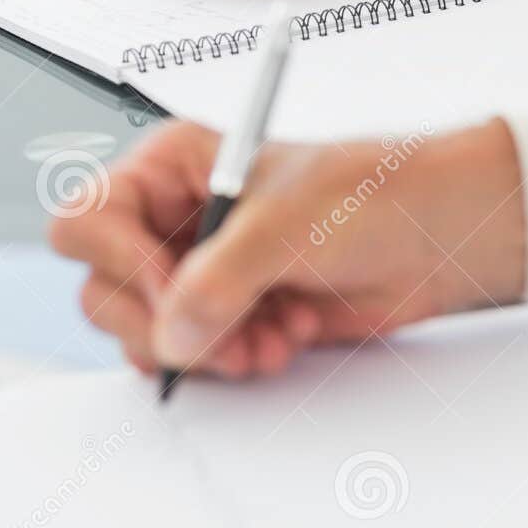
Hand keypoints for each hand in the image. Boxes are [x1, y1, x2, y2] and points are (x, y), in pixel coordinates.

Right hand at [49, 119, 526, 376]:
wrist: (439, 238)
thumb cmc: (373, 193)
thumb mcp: (287, 225)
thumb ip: (219, 280)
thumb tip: (171, 333)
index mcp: (169, 166)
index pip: (88, 219)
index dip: (121, 263)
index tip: (171, 291)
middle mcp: (173, 217)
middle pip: (104, 289)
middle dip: (167, 323)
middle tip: (221, 332)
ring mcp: (197, 271)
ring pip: (147, 334)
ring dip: (207, 350)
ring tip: (267, 334)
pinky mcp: (227, 315)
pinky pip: (192, 358)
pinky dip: (235, 360)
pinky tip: (285, 336)